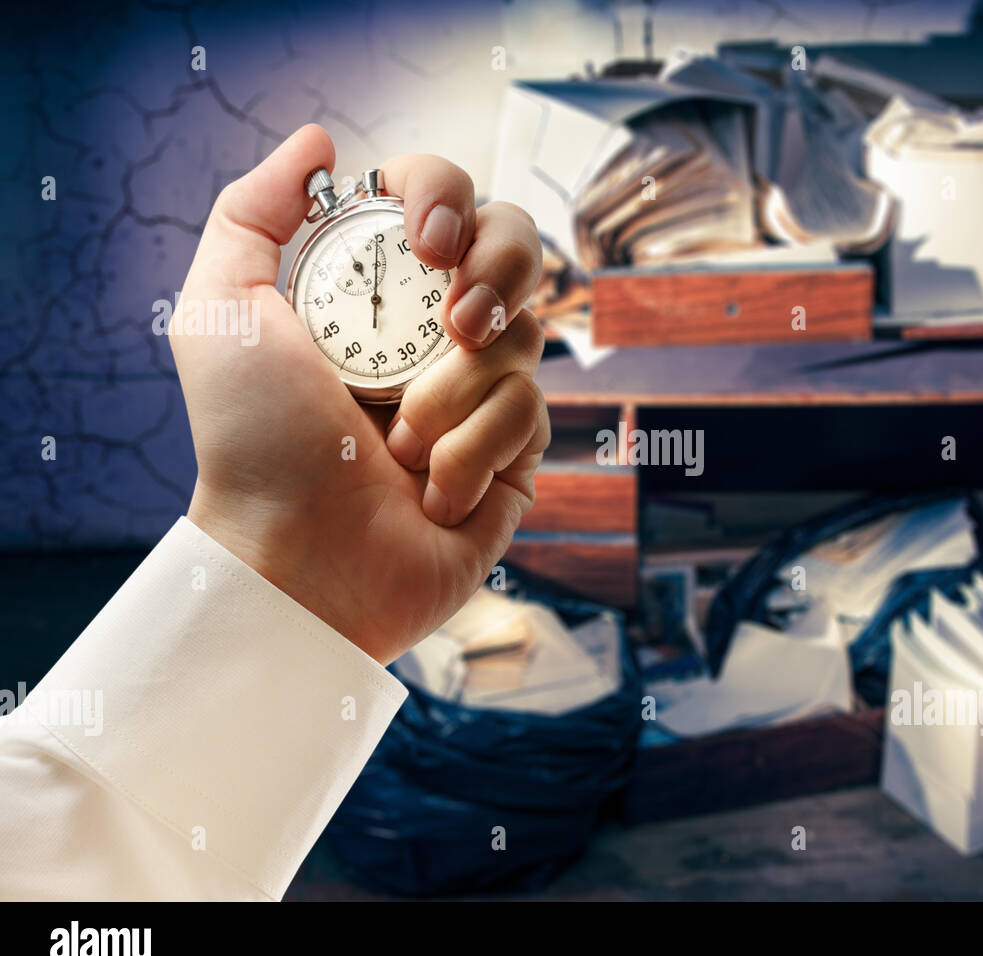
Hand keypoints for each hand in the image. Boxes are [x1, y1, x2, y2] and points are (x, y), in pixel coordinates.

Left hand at [172, 124, 547, 663]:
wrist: (300, 559)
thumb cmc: (255, 444)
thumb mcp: (223, 312)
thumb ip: (253, 213)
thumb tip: (320, 143)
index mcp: (379, 290)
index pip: (446, 201)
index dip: (449, 199)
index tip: (425, 244)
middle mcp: (437, 332)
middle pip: (521, 246)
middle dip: (499, 271)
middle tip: (456, 322)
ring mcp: (483, 393)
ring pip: (527, 337)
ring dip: (455, 392)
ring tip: (400, 444)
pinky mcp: (516, 455)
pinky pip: (533, 414)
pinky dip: (473, 451)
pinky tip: (430, 493)